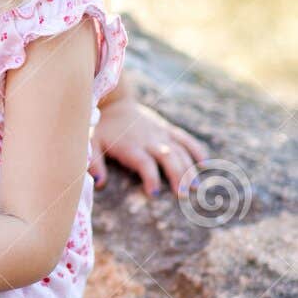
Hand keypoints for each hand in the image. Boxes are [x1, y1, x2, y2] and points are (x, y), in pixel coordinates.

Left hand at [91, 96, 207, 197]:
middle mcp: (149, 139)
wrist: (114, 103)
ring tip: (195, 186)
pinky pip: (185, 138)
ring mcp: (160, 133)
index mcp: (131, 145)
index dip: (150, 177)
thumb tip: (99, 183)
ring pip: (179, 150)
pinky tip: (205, 164)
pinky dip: (196, 149)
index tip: (153, 193)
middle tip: (183, 194)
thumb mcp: (92, 143)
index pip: (144, 163)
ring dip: (188, 168)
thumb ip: (94, 163)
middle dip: (176, 175)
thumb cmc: (102, 128)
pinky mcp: (167, 129)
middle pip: (167, 157)